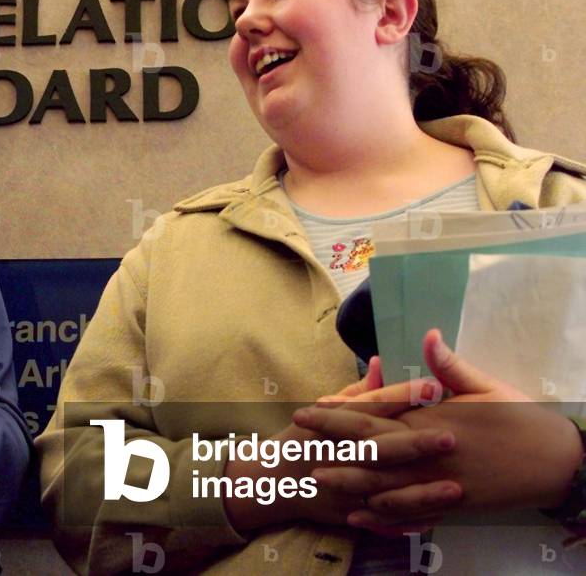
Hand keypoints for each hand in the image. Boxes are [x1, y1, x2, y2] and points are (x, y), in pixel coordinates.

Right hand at [290, 380, 458, 531]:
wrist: (275, 480)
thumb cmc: (306, 439)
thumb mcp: (325, 409)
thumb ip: (359, 391)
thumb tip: (381, 362)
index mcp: (335, 423)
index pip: (371, 407)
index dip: (401, 396)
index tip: (434, 385)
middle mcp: (340, 453)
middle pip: (379, 448)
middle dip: (414, 444)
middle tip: (450, 437)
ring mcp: (343, 486)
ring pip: (384, 489)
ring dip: (419, 491)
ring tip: (455, 488)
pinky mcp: (349, 512)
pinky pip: (382, 519)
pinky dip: (408, 520)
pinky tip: (437, 517)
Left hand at [313, 330, 583, 531]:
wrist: (557, 462)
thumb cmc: (522, 419)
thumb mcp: (487, 386)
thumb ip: (450, 366)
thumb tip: (428, 334)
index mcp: (432, 422)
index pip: (375, 416)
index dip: (339, 414)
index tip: (310, 409)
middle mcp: (429, 455)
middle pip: (370, 452)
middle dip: (331, 447)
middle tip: (295, 444)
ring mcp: (439, 484)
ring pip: (385, 487)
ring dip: (349, 483)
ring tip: (317, 480)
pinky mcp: (453, 506)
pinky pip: (411, 515)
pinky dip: (384, 517)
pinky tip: (361, 518)